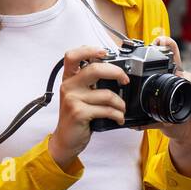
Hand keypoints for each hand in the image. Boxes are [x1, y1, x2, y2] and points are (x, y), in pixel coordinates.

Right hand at [49, 45, 129, 167]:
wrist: (66, 140)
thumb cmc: (76, 116)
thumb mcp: (79, 95)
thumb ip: (89, 82)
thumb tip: (114, 71)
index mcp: (69, 78)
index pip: (72, 56)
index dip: (88, 50)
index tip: (104, 52)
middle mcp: (69, 86)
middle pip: (95, 69)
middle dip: (116, 72)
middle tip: (124, 80)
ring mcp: (73, 99)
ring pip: (106, 94)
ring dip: (120, 103)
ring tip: (121, 108)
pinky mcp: (79, 113)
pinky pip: (106, 110)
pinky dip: (117, 115)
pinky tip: (118, 118)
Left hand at [152, 35, 190, 174]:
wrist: (189, 139)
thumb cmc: (175, 123)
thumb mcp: (160, 119)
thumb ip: (149, 118)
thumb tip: (132, 123)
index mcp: (175, 81)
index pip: (172, 60)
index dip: (168, 47)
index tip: (160, 40)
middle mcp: (189, 82)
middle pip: (184, 72)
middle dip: (179, 74)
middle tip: (175, 76)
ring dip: (188, 92)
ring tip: (183, 102)